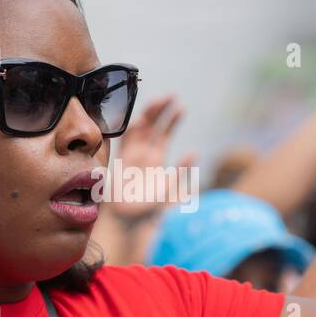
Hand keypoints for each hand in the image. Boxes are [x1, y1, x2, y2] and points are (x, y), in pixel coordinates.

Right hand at [106, 95, 195, 220]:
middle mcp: (144, 154)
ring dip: (148, 115)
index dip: (172, 120)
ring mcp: (131, 156)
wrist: (127, 220)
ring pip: (139, 129)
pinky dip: (132, 131)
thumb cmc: (149, 209)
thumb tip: (194, 152)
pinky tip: (140, 121)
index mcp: (157, 159)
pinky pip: (126, 142)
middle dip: (160, 111)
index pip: (165, 134)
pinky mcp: (121, 162)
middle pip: (152, 126)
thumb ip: (181, 171)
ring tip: (158, 101)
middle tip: (170, 96)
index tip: (180, 106)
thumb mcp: (170, 189)